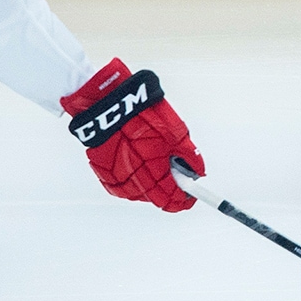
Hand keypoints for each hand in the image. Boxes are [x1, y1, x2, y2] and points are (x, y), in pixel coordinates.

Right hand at [61, 59, 203, 210]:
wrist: (108, 102)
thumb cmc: (139, 112)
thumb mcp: (175, 131)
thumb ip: (188, 155)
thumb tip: (197, 169)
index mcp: (153, 169)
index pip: (172, 198)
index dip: (183, 198)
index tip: (189, 195)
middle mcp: (133, 178)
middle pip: (156, 198)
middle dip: (168, 189)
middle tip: (174, 174)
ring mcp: (115, 177)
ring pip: (138, 194)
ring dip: (149, 185)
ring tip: (153, 162)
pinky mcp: (103, 172)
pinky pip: (121, 185)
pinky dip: (132, 180)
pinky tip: (136, 164)